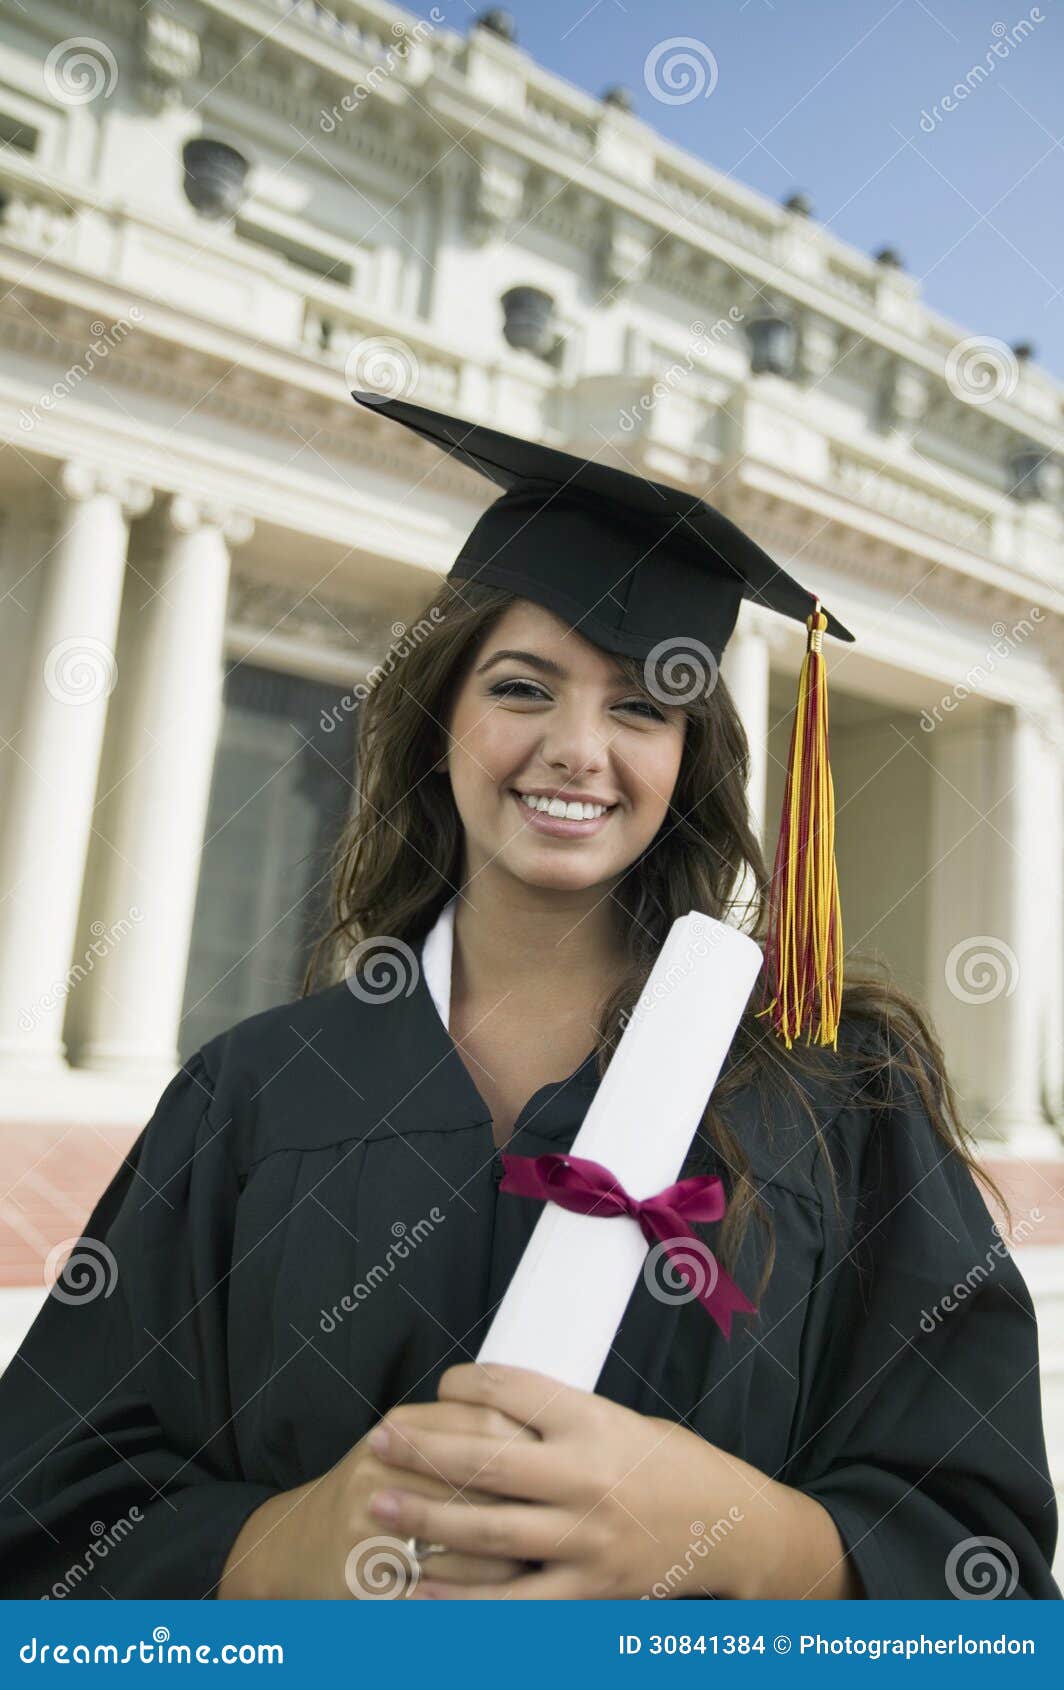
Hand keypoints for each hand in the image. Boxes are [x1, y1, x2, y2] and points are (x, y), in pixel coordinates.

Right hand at [217, 1399, 539, 1598]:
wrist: (298, 1545)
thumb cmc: (373, 1489)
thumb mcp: (406, 1444)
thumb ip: (462, 1430)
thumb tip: (542, 1432)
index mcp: (398, 1429)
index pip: (485, 1422)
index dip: (532, 1442)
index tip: (561, 1459)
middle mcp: (380, 1470)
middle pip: (483, 1480)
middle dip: (529, 1501)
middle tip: (559, 1512)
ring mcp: (370, 1527)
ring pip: (470, 1542)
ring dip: (513, 1554)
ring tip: (538, 1556)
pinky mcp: (367, 1580)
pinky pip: (441, 1590)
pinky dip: (478, 1595)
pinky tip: (500, 1594)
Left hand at [365, 1361, 739, 1598]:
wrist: (734, 1526)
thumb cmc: (673, 1465)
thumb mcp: (621, 1419)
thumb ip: (560, 1417)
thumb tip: (489, 1402)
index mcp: (594, 1421)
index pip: (512, 1389)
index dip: (465, 1382)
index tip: (439, 1387)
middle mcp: (586, 1477)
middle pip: (486, 1460)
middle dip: (423, 1450)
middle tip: (377, 1441)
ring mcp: (586, 1538)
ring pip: (491, 1531)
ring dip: (428, 1519)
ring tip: (381, 1506)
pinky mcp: (589, 1589)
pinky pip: (513, 1603)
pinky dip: (462, 1600)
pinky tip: (419, 1590)